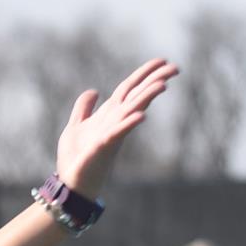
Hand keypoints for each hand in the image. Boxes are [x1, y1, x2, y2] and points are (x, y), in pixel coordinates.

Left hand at [55, 59, 178, 199]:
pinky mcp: (103, 147)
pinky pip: (118, 133)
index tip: (162, 60)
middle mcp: (114, 122)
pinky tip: (141, 116)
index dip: (143, 74)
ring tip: (162, 85)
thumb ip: (84, 108)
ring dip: (146, 98)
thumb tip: (94, 91)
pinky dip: (128, 124)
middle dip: (154, 81)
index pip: (129, 89)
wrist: (70, 184)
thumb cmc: (75, 159)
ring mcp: (111, 134)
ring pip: (132, 111)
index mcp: (108, 115)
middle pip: (137, 96)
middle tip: (176, 68)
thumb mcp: (75, 126)